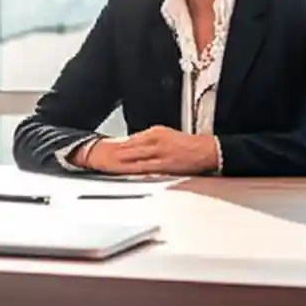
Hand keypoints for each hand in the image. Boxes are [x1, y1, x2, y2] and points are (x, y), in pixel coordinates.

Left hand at [78, 126, 218, 175]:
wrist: (205, 151)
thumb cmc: (187, 144)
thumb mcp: (165, 135)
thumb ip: (148, 139)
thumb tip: (133, 144)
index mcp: (155, 133)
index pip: (131, 139)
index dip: (117, 145)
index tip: (105, 149)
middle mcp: (155, 142)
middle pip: (130, 148)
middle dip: (115, 154)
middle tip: (101, 158)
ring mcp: (159, 154)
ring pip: (135, 158)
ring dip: (121, 162)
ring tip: (108, 165)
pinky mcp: (165, 165)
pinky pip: (146, 168)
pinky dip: (135, 169)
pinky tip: (127, 172)